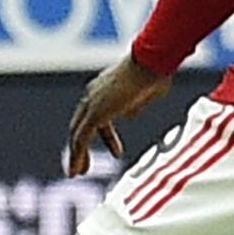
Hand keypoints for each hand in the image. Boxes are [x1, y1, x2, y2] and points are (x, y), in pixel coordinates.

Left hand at [63, 55, 170, 177]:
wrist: (152, 61)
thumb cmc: (157, 71)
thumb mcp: (147, 93)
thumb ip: (136, 105)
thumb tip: (128, 115)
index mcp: (104, 88)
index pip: (97, 116)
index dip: (106, 136)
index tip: (117, 152)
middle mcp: (93, 94)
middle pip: (80, 125)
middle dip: (82, 146)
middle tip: (84, 165)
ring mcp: (92, 103)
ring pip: (77, 134)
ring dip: (76, 155)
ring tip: (77, 173)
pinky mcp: (94, 113)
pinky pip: (81, 139)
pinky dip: (78, 155)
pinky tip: (78, 169)